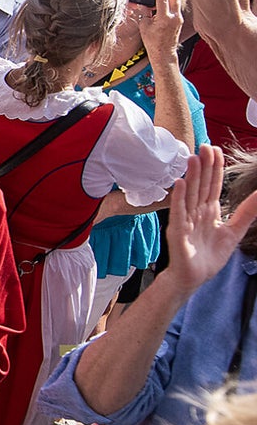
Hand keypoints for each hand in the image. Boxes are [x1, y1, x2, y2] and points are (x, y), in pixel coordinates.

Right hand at [139, 0, 182, 62]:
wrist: (163, 52)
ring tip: (158, 9)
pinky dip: (169, 9)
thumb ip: (145, 13)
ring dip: (168, 2)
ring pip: (176, 3)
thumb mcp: (144, 26)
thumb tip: (145, 5)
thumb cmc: (153, 41)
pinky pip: (176, 10)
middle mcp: (174, 18)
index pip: (163, 0)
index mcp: (164, 18)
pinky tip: (161, 15)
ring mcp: (179, 20)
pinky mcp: (180, 22)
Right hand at [163, 146, 256, 295]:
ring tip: (194, 158)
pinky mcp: (178, 231)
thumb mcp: (234, 231)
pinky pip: (178, 211)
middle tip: (205, 146)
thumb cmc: (209, 257)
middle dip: (204, 166)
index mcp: (209, 211)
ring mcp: (186, 220)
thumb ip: (246, 212)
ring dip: (192, 176)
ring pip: (190, 194)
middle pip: (201, 185)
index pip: (213, 185)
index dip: (215, 168)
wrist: (193, 278)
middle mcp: (196, 212)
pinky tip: (181, 183)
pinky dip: (179, 197)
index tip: (216, 150)